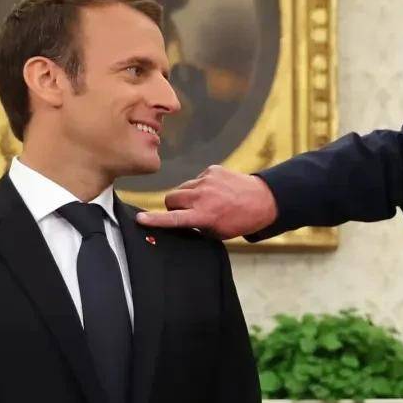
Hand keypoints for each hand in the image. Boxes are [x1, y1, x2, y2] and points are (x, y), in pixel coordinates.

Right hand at [136, 165, 277, 238]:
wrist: (262, 200)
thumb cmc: (239, 220)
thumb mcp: (217, 232)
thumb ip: (196, 226)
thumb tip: (180, 220)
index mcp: (203, 216)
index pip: (173, 219)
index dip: (154, 220)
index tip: (140, 219)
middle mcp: (202, 197)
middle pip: (170, 198)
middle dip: (173, 206)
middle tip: (186, 212)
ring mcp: (207, 181)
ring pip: (182, 188)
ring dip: (187, 196)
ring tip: (205, 201)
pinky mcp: (212, 170)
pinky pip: (195, 179)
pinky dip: (200, 186)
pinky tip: (215, 192)